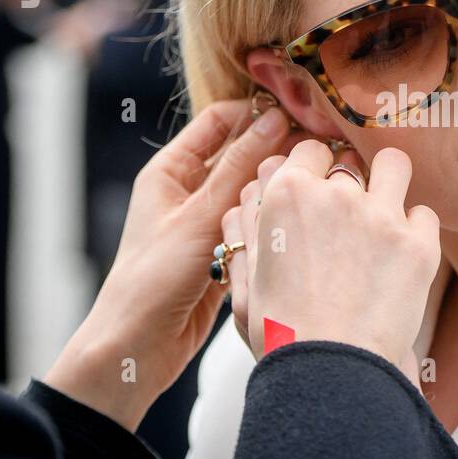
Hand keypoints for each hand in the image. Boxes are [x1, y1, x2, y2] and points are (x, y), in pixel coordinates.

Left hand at [44, 101, 301, 429]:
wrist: (138, 346)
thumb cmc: (152, 280)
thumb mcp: (198, 217)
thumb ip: (237, 168)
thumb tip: (274, 120)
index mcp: (170, 170)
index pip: (219, 121)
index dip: (257, 113)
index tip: (299, 112)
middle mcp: (188, 191)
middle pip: (240, 153)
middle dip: (275, 149)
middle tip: (319, 148)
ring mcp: (206, 221)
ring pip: (252, 189)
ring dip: (277, 186)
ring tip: (315, 183)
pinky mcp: (223, 251)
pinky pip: (254, 223)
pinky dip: (273, 219)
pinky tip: (302, 219)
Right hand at [224, 140, 440, 386]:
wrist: (331, 370)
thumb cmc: (283, 331)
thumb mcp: (248, 274)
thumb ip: (253, 226)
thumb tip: (257, 197)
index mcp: (288, 194)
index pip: (308, 151)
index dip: (313, 172)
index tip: (318, 192)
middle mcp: (336, 193)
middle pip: (348, 160)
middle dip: (349, 182)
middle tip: (348, 219)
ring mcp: (381, 215)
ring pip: (394, 165)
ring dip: (389, 183)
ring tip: (385, 213)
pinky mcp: (418, 243)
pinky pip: (424, 215)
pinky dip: (415, 233)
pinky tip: (401, 258)